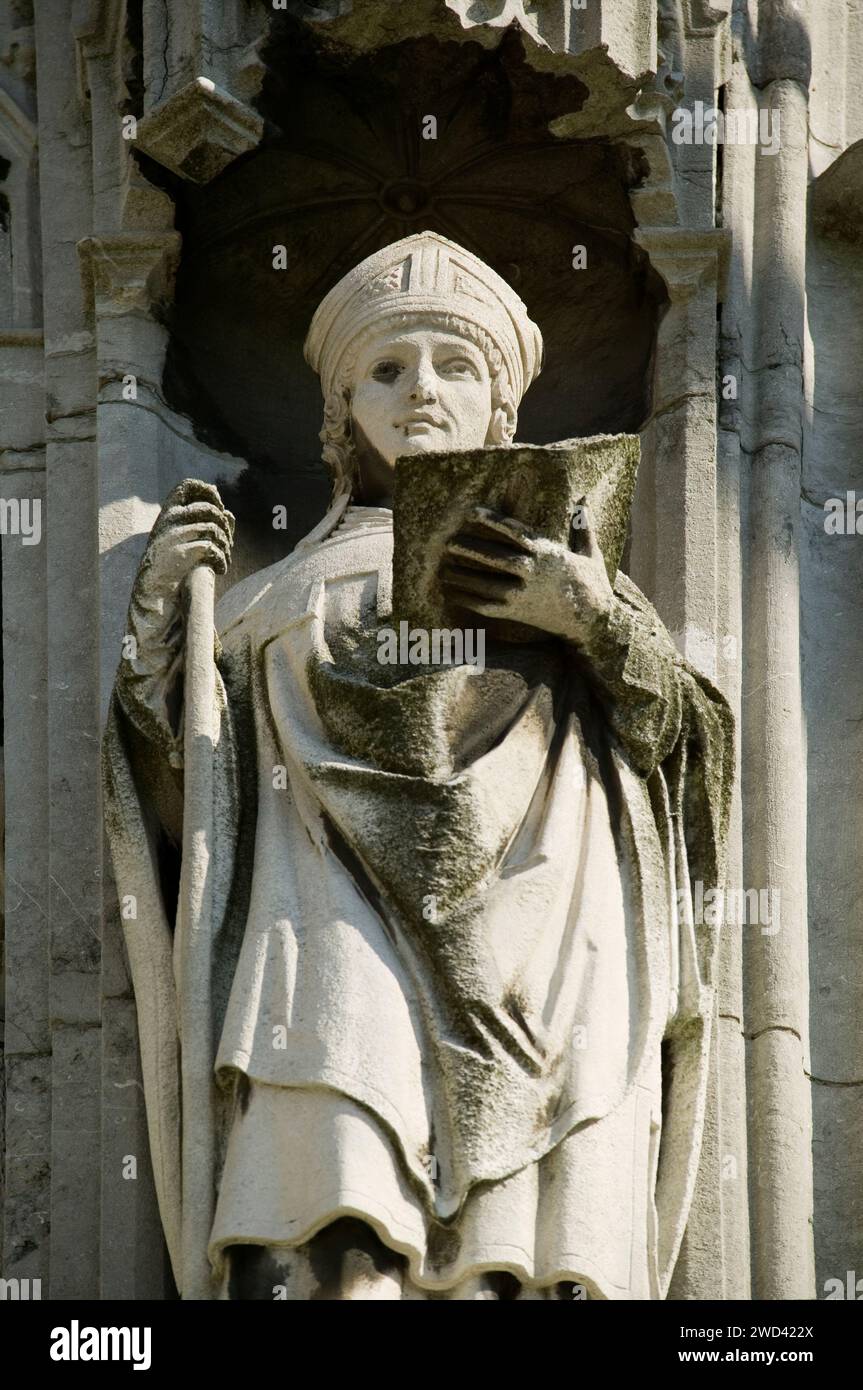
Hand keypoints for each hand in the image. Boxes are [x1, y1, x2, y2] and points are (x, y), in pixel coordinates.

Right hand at [131, 479, 234, 635]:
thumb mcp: (182, 541)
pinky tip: (221, 568)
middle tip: (228, 542)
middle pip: (209, 509)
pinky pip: (213, 548)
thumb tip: (228, 511)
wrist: (153, 595)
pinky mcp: (183, 553)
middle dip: (225, 525)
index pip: (186, 486)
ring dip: (227, 546)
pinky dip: (222, 559)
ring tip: (225, 558)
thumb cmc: (171, 567)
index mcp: (167, 515)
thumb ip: (204, 525)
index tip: (220, 505)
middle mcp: (169, 521)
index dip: (207, 491)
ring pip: (214, 529)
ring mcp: (175, 536)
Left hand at [439, 501, 614, 647]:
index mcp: (548, 554)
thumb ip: (584, 527)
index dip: (492, 521)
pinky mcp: (518, 613)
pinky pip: (488, 606)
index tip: (472, 512)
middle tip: (448, 542)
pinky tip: (453, 593)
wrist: (594, 622)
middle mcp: (533, 574)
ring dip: (463, 576)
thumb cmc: (592, 585)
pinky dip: (468, 600)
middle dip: (471, 549)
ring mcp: (524, 595)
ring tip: (443, 568)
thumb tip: (584, 500)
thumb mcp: (591, 553)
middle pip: (496, 558)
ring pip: (487, 584)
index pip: (515, 533)